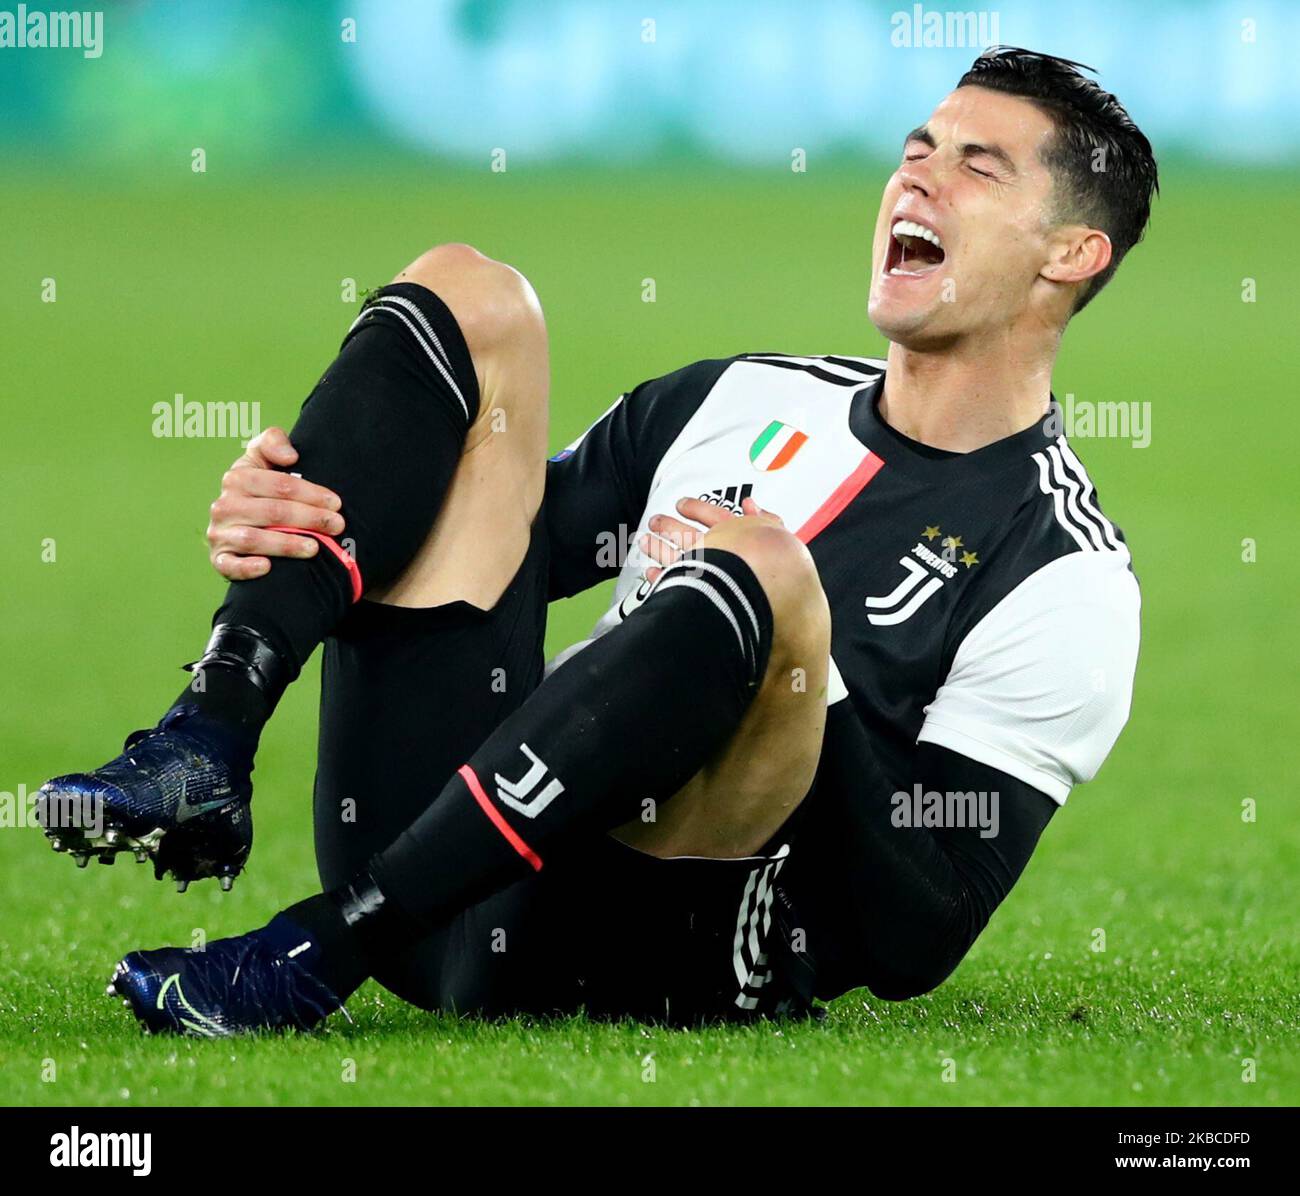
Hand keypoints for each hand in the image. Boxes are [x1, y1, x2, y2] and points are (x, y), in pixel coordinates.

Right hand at [207, 427, 343, 580]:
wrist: (242, 520)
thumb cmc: (262, 487)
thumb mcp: (263, 457)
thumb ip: (273, 442)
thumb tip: (290, 457)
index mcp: (237, 478)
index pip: (279, 485)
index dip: (311, 493)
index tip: (336, 503)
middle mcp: (224, 505)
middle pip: (272, 511)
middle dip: (309, 518)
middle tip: (337, 525)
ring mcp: (220, 533)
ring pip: (253, 539)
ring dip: (287, 544)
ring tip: (315, 548)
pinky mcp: (219, 559)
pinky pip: (229, 566)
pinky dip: (246, 568)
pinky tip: (269, 567)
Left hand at [637, 496, 784, 582]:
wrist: (764, 585)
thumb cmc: (776, 560)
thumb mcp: (779, 534)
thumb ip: (766, 519)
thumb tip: (751, 505)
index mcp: (732, 530)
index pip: (710, 514)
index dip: (695, 508)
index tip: (681, 504)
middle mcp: (710, 545)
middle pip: (682, 531)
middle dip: (667, 525)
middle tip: (655, 521)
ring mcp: (696, 566)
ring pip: (669, 553)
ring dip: (655, 547)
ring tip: (643, 542)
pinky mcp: (688, 586)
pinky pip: (668, 580)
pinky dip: (658, 577)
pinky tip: (649, 574)